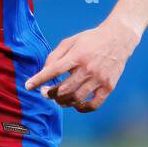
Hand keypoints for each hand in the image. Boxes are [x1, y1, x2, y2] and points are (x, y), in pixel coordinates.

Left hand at [24, 17, 140, 112]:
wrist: (119, 38)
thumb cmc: (91, 39)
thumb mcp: (71, 41)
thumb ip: (55, 55)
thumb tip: (43, 71)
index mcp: (77, 55)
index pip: (54, 70)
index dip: (39, 79)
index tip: (28, 86)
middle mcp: (88, 69)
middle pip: (64, 89)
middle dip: (50, 93)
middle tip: (45, 92)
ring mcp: (99, 79)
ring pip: (76, 98)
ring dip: (63, 102)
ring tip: (58, 99)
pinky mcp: (109, 86)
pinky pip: (94, 104)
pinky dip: (82, 108)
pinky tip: (76, 105)